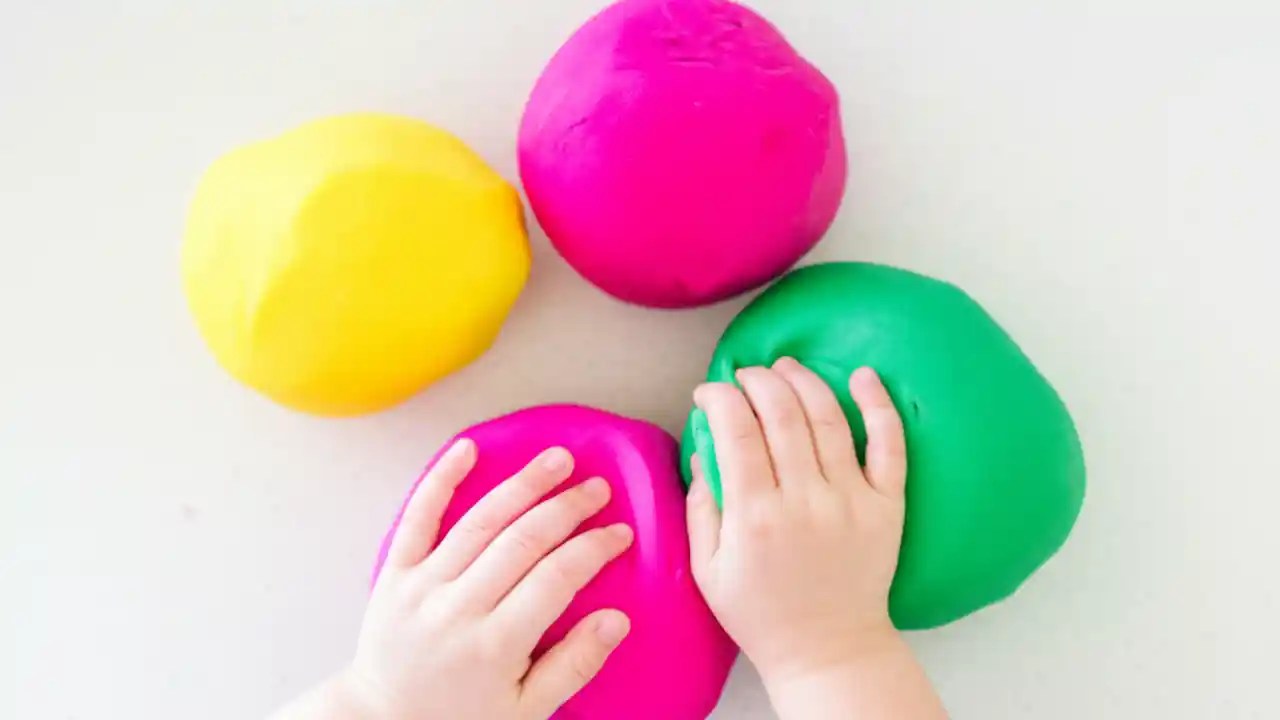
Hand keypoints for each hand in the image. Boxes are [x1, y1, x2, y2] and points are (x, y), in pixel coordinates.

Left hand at [277, 441, 634, 719]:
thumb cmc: (458, 717)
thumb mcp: (525, 712)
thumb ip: (572, 665)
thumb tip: (616, 621)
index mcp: (495, 645)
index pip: (557, 579)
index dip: (594, 549)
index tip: (620, 533)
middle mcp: (458, 608)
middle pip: (524, 540)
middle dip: (568, 508)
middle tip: (599, 489)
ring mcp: (423, 586)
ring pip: (481, 520)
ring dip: (524, 484)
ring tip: (557, 460)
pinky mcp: (395, 573)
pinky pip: (418, 517)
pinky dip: (442, 479)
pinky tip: (469, 450)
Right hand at [686, 359, 905, 683]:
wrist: (829, 650)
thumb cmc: (761, 613)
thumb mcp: (708, 568)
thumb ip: (701, 507)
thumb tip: (703, 449)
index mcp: (755, 517)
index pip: (736, 431)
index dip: (720, 397)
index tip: (709, 392)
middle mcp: (806, 501)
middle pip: (782, 413)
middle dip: (757, 380)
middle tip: (744, 375)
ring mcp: (852, 500)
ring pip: (828, 418)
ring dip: (803, 380)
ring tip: (784, 366)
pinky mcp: (887, 505)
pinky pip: (889, 446)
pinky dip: (878, 405)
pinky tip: (862, 375)